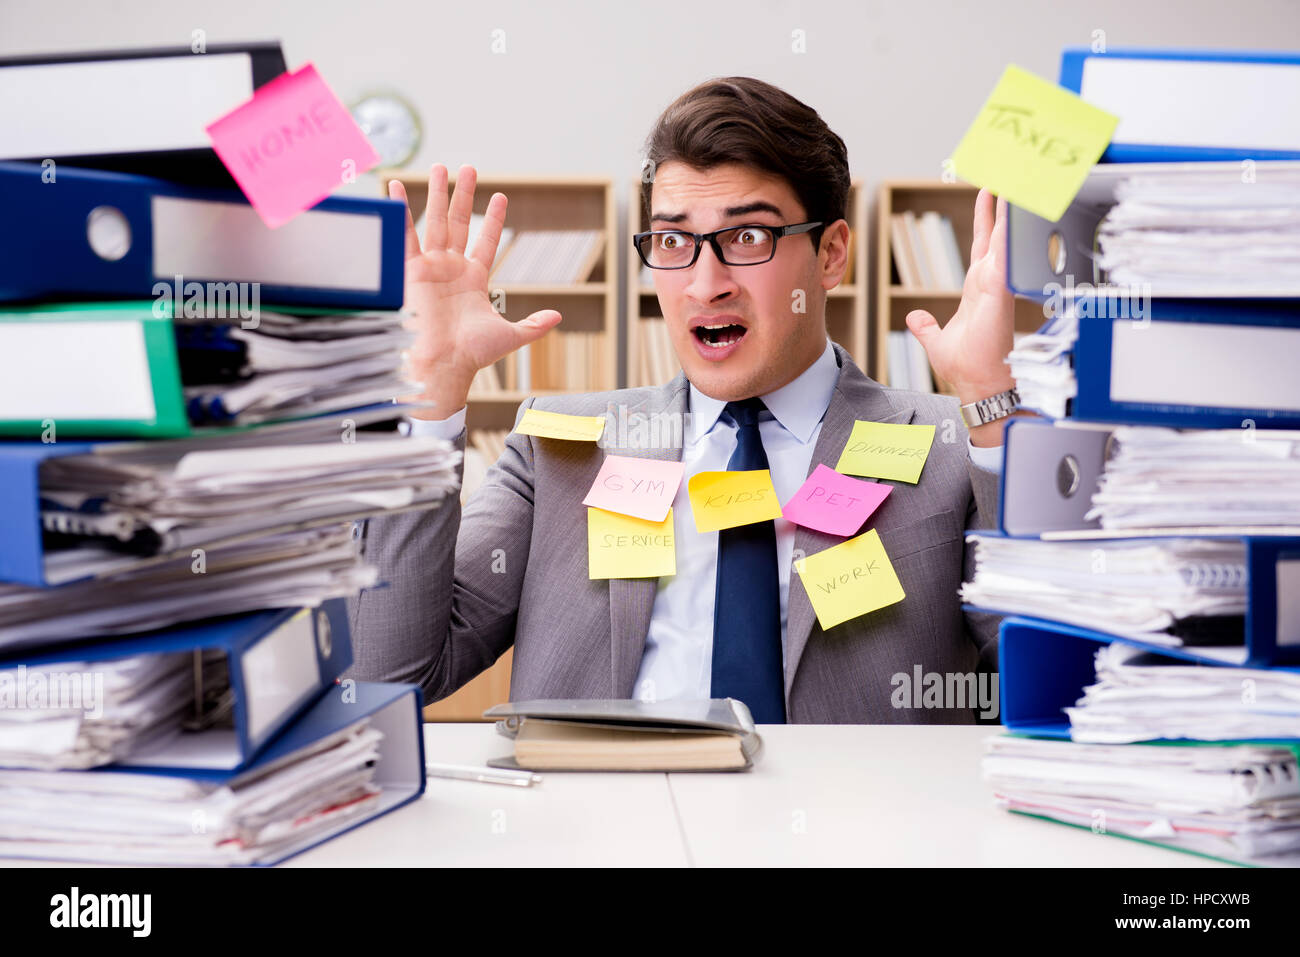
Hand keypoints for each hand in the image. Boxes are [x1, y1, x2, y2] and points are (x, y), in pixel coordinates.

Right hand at [392, 164, 561, 419]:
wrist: (442, 362)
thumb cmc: (473, 353)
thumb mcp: (510, 335)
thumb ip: (534, 324)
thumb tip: (558, 316)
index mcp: (475, 280)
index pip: (486, 241)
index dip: (493, 219)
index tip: (500, 196)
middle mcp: (452, 269)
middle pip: (458, 223)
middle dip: (462, 195)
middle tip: (468, 168)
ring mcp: (431, 267)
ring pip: (434, 222)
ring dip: (436, 194)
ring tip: (440, 167)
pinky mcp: (410, 270)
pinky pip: (405, 235)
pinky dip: (400, 211)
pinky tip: (396, 187)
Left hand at [904, 189, 1016, 445]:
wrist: (980, 387)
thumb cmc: (967, 369)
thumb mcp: (938, 341)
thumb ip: (925, 328)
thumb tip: (914, 319)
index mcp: (980, 288)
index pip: (983, 243)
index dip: (985, 217)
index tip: (987, 191)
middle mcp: (992, 281)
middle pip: (997, 231)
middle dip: (1002, 198)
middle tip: (1005, 165)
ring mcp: (998, 283)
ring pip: (1005, 234)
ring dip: (1010, 204)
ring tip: (1015, 170)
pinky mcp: (999, 289)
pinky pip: (1003, 249)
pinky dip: (1008, 226)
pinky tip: (1013, 202)